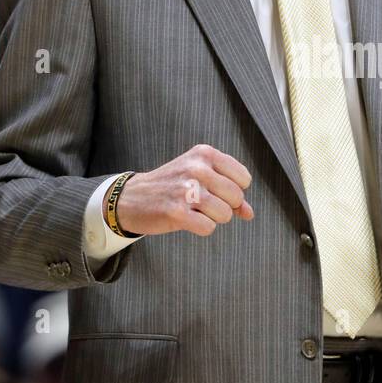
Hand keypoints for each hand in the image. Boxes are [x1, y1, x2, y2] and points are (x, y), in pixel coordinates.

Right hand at [116, 144, 253, 238]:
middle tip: (203, 203)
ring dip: (213, 218)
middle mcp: (197, 168)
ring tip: (194, 210)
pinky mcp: (177, 212)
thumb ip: (229, 192)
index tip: (216, 191)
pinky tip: (186, 219)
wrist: (132, 197)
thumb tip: (249, 213)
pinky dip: (201, 228)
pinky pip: (209, 227)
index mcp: (205, 154)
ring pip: (225, 214)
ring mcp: (186, 190)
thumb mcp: (200, 177)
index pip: (244, 179)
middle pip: (236, 197)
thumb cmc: (173, 186)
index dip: (234, 191)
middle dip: (225, 207)